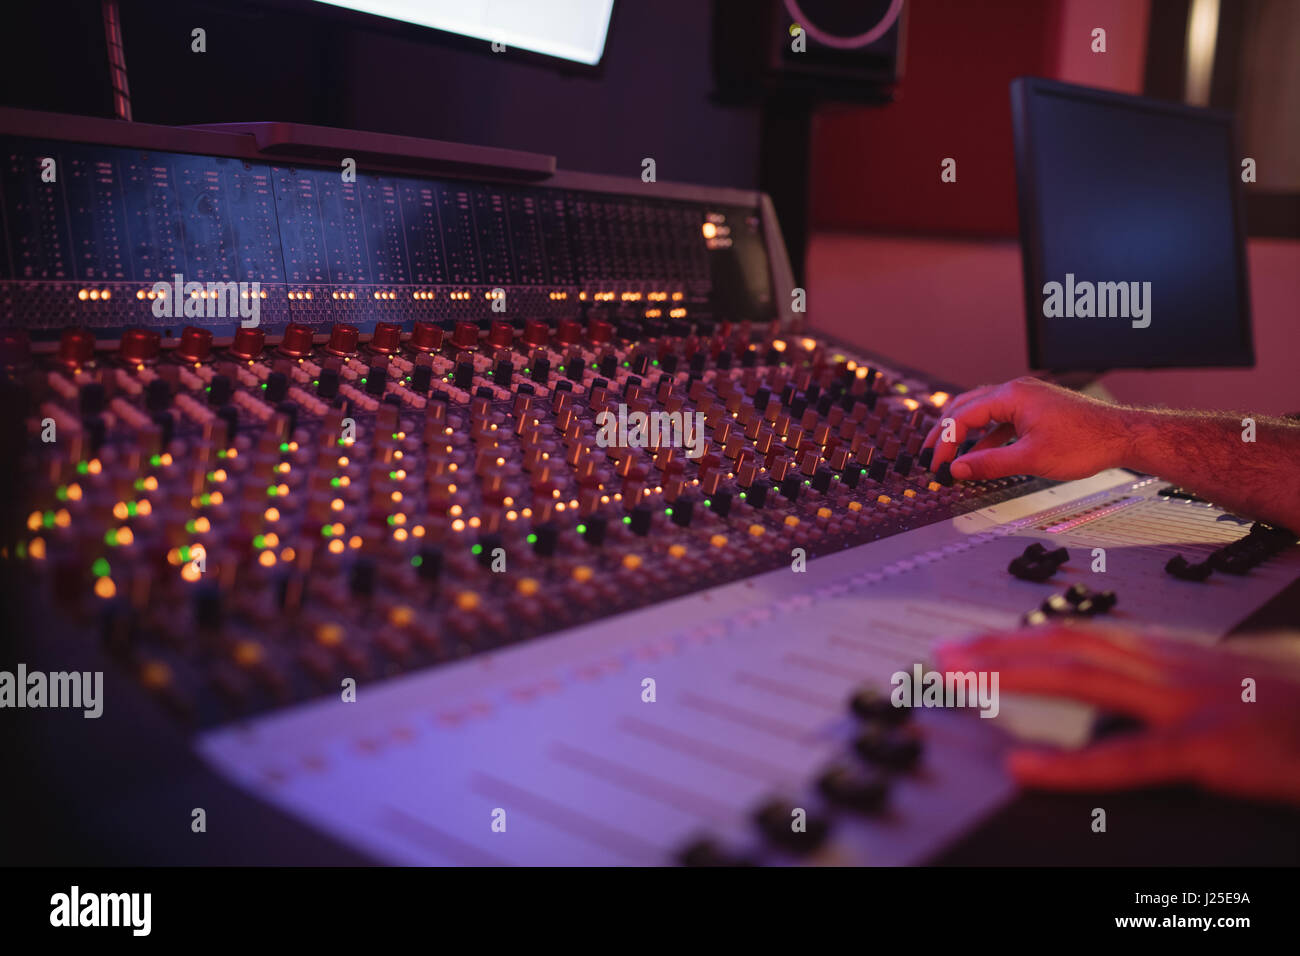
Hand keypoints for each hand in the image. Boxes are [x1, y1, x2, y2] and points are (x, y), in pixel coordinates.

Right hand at [922, 377, 1131, 480]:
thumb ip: (989, 463)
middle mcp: (1017, 390)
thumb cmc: (1085, 442)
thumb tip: (958, 468)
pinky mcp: (1037, 409)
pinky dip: (986, 435)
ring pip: (983, 411)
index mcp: (1012, 395)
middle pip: (966, 406)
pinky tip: (981, 454)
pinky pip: (1001, 419)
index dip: (943, 441)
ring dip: (965, 433)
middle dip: (945, 431)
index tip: (936, 463)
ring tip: (950, 454)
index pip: (962, 415)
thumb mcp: (1030, 459)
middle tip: (930, 453)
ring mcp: (1027, 398)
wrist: (1122, 437)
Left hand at [934, 624, 1299, 805]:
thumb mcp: (1211, 692)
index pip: (1076, 636)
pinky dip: (1071, 762)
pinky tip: (1025, 764)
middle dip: (998, 647)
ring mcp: (1186, 705)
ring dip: (1013, 677)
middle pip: (1066, 647)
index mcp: (1167, 656)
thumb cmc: (1284, 716)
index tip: (968, 640)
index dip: (1017, 636)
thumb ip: (1157, 691)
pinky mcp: (1208, 749)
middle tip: (942, 653)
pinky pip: (1127, 758)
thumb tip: (1105, 705)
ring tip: (961, 679)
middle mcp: (1168, 667)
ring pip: (1082, 681)